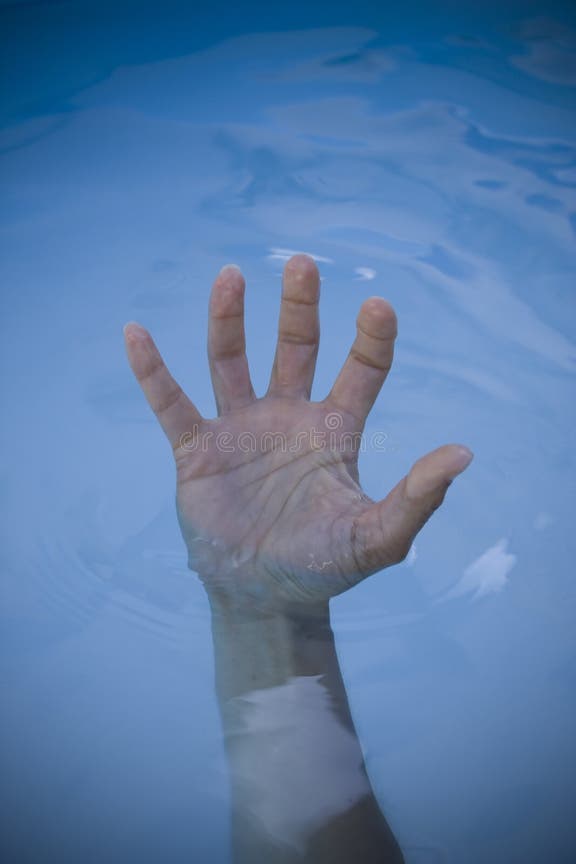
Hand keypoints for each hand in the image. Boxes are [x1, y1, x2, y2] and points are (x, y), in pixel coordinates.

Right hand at [124, 254, 471, 607]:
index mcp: (335, 430)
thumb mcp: (377, 538)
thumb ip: (417, 499)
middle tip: (302, 263)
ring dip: (229, 319)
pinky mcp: (196, 450)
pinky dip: (153, 371)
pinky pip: (171, 403)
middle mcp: (288, 417)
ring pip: (232, 361)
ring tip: (231, 275)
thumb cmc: (324, 567)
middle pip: (297, 347)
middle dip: (299, 307)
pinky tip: (136, 333)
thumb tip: (465, 453)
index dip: (372, 337)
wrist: (263, 598)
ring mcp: (240, 429)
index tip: (378, 306)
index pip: (362, 369)